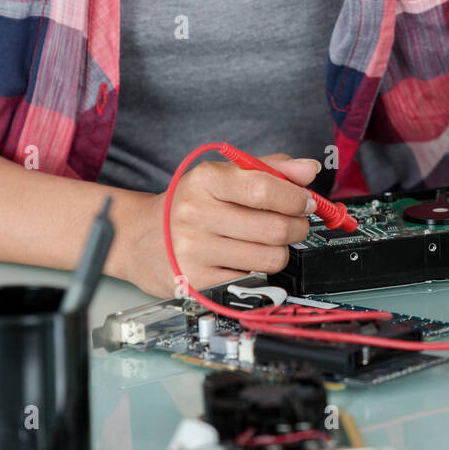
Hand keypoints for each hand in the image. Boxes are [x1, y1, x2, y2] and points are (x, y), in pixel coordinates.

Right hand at [121, 151, 319, 297]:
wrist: (140, 237)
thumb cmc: (189, 204)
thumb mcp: (222, 176)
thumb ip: (268, 168)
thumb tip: (308, 169)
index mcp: (206, 180)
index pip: (263, 188)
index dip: (295, 198)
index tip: (306, 201)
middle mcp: (196, 213)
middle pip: (273, 227)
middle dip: (297, 227)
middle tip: (295, 224)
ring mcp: (194, 250)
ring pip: (268, 257)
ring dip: (280, 251)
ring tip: (269, 242)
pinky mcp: (196, 281)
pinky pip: (250, 279)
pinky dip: (257, 270)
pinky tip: (245, 259)